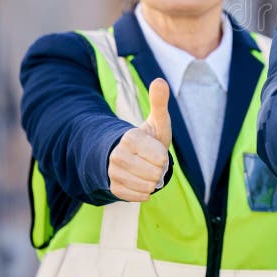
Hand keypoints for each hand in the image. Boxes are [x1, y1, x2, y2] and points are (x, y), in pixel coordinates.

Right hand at [108, 78, 171, 201]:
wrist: (129, 156)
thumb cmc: (149, 138)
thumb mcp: (157, 121)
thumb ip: (159, 102)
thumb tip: (159, 79)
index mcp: (130, 138)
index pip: (160, 157)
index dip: (164, 156)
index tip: (157, 150)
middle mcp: (117, 155)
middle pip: (155, 173)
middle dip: (160, 169)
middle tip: (153, 162)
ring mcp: (113, 172)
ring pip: (146, 186)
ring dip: (152, 181)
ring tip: (147, 170)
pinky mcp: (112, 188)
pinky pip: (137, 196)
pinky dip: (144, 192)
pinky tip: (141, 181)